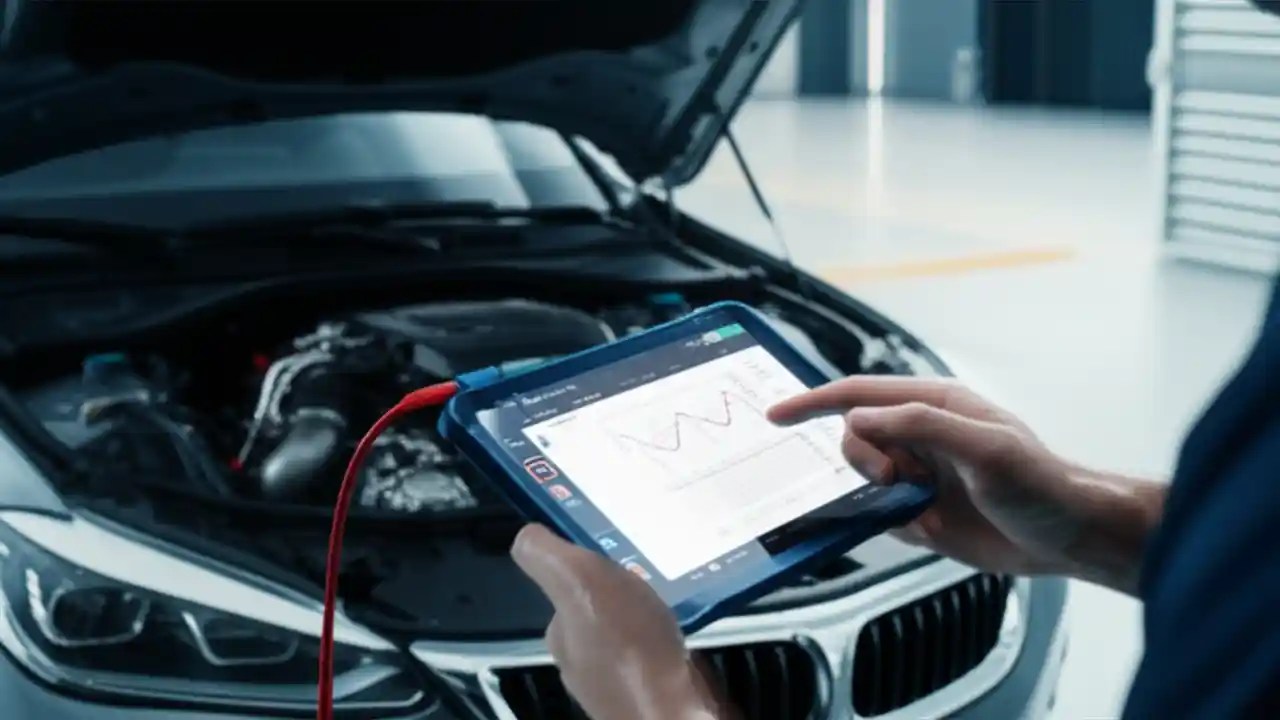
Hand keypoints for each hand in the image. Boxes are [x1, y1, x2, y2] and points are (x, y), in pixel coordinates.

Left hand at [510, 524, 736, 719]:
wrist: (675, 713)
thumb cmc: (628, 648)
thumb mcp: (577, 583)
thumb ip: (547, 558)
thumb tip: (523, 535)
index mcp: (562, 635)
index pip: (567, 591)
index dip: (586, 566)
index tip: (612, 546)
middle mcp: (587, 661)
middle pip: (603, 611)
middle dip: (624, 588)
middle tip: (652, 563)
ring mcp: (625, 681)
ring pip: (635, 632)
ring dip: (652, 611)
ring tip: (674, 589)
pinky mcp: (661, 690)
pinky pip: (664, 651)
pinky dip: (674, 635)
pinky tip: (691, 624)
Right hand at [768, 377, 1084, 577]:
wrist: (1067, 537)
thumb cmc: (1038, 484)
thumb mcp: (984, 448)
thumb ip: (920, 425)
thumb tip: (859, 417)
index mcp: (934, 405)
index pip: (859, 394)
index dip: (814, 401)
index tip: (776, 415)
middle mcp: (921, 435)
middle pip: (854, 436)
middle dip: (862, 459)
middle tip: (897, 482)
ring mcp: (919, 474)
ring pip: (861, 475)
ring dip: (876, 491)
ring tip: (919, 505)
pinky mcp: (920, 512)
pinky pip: (877, 511)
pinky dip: (885, 519)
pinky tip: (923, 525)